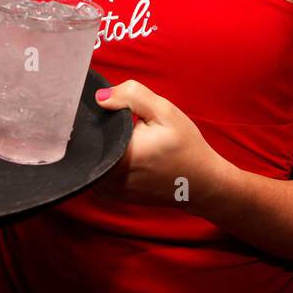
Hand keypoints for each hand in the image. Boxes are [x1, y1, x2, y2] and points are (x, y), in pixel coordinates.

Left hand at [93, 79, 227, 210]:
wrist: (202, 183)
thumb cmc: (186, 147)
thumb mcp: (165, 112)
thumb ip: (131, 96)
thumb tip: (100, 96)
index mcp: (117, 157)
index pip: (90, 127)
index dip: (102, 114)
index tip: (121, 111)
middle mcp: (107, 178)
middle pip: (90, 142)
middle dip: (106, 130)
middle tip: (134, 128)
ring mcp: (107, 190)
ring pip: (94, 156)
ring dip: (107, 146)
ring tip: (136, 142)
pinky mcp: (111, 195)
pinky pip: (99, 170)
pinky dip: (109, 159)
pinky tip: (132, 155)